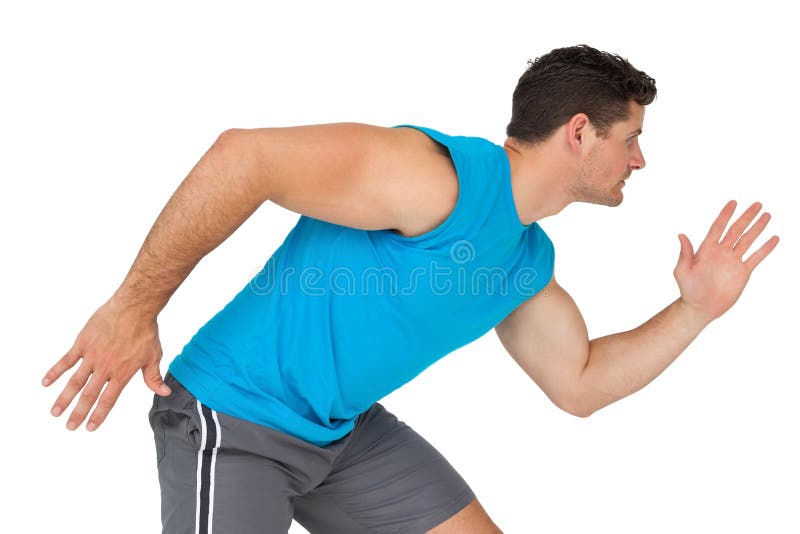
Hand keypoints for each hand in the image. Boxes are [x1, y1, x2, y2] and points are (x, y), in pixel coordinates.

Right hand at [42, 297, 170, 430]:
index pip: (108, 400)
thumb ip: (154, 378)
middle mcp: (105, 368)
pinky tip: (45, 383)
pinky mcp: (83, 343)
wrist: (134, 308)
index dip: (98, 415)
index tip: (89, 427)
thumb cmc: (145, 331)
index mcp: (122, 373)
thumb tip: (165, 393)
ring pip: (75, 381)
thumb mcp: (154, 356)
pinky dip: (55, 372)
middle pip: (88, 395)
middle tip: (69, 427)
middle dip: (78, 412)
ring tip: (54, 412)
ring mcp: (92, 355)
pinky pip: (66, 360)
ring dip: (63, 398)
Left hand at [674, 200, 778, 322]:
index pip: (718, 227)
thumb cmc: (688, 289)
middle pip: (736, 230)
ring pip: (748, 240)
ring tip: (767, 215)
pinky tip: (774, 238)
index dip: (725, 215)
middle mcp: (721, 252)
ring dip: (757, 228)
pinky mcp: (742, 272)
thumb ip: (685, 253)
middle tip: (757, 204)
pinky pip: (756, 257)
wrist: (701, 307)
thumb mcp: (682, 271)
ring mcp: (733, 261)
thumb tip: (681, 235)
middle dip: (746, 217)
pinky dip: (765, 248)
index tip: (733, 203)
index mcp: (707, 249)